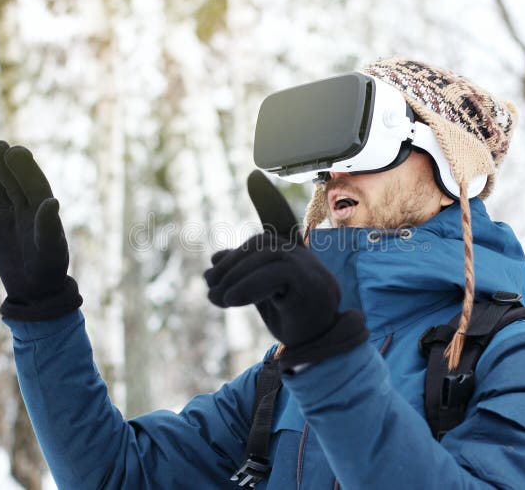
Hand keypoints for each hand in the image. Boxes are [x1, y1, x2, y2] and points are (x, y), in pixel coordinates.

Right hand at [0, 140, 81, 320]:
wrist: (36, 294)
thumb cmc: (49, 271)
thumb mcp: (51, 249)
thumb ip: (49, 226)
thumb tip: (52, 200)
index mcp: (45, 212)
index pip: (34, 183)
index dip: (25, 167)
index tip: (14, 151)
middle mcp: (28, 213)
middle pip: (14, 183)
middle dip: (5, 165)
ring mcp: (11, 221)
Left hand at [204, 171, 367, 369]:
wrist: (314, 348)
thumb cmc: (289, 318)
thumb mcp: (258, 293)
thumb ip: (240, 273)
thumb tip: (215, 260)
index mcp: (291, 252)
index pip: (278, 219)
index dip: (267, 198)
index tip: (254, 176)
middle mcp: (303, 254)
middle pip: (260, 243)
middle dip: (231, 263)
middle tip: (209, 285)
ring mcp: (310, 267)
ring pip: (266, 256)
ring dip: (234, 278)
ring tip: (217, 298)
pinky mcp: (311, 283)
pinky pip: (275, 273)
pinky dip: (248, 286)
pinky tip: (231, 301)